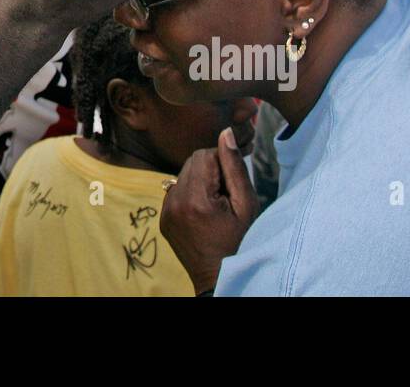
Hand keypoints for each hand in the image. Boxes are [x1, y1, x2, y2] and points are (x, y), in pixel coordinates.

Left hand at [159, 128, 257, 294]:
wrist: (220, 276)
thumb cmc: (240, 241)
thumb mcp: (246, 204)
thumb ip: (235, 167)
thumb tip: (225, 133)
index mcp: (195, 198)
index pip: (203, 154)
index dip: (221, 162)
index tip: (232, 182)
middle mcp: (174, 202)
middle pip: (191, 162)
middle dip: (210, 171)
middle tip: (225, 195)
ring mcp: (165, 211)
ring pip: (183, 175)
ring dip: (200, 181)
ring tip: (215, 205)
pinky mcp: (163, 218)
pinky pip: (176, 191)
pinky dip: (190, 194)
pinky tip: (203, 212)